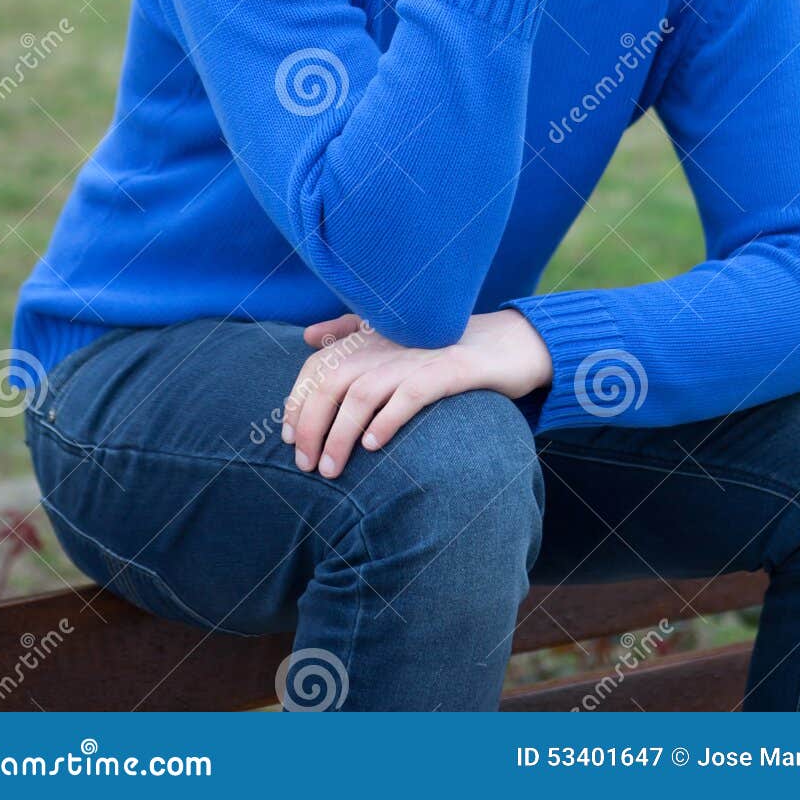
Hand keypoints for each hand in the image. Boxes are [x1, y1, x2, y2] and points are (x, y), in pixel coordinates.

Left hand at [281, 309, 552, 478]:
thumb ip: (351, 331)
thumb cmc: (447, 348)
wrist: (512, 344)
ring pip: (362, 392)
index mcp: (373, 335)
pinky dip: (386, 419)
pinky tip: (374, 445)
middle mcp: (391, 342)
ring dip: (340, 433)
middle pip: (332, 381)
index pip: (318, 365)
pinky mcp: (451, 370)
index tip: (287, 436)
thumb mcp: (397, 337)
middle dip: (311, 425)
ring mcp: (419, 355)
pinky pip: (410, 395)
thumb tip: (309, 336)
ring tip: (331, 469)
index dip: (297, 400)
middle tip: (305, 465)